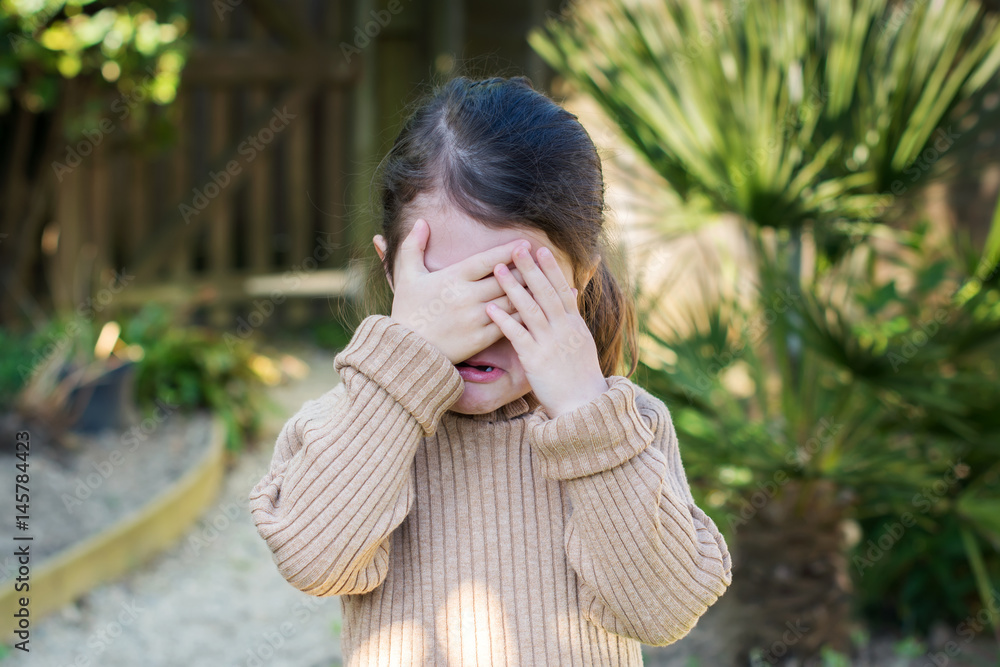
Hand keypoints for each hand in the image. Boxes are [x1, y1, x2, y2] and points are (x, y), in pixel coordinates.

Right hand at [389, 218, 531, 364]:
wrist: (406, 351)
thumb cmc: (406, 311)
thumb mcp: (406, 277)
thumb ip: (413, 247)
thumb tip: (421, 222)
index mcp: (451, 278)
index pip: (486, 260)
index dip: (508, 251)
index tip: (525, 244)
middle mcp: (466, 297)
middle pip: (505, 279)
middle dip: (526, 270)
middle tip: (542, 261)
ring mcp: (475, 318)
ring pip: (510, 301)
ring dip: (529, 292)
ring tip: (546, 283)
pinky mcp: (480, 339)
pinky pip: (508, 324)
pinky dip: (523, 315)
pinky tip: (536, 309)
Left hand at [486, 244, 608, 418]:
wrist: (583, 405)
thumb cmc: (580, 375)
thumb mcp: (582, 341)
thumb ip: (573, 316)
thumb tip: (571, 291)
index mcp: (574, 324)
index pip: (561, 289)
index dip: (550, 268)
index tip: (540, 249)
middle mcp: (563, 329)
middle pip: (545, 292)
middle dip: (530, 268)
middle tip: (517, 247)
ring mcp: (549, 343)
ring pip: (530, 309)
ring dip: (513, 287)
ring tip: (497, 270)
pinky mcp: (535, 360)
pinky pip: (517, 335)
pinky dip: (504, 320)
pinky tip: (489, 307)